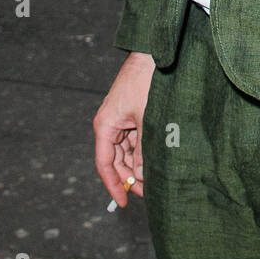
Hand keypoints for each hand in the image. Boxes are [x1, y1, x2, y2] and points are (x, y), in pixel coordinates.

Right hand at [93, 51, 154, 206]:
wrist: (152, 55)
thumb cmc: (146, 82)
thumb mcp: (146, 119)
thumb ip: (143, 149)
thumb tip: (141, 175)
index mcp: (106, 126)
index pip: (105, 164)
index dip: (114, 185)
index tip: (123, 203)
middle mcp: (110, 124)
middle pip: (116, 160)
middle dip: (129, 177)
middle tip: (148, 193)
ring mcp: (121, 120)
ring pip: (126, 151)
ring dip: (137, 165)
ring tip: (154, 180)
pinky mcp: (132, 115)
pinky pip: (134, 140)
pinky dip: (142, 152)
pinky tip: (154, 160)